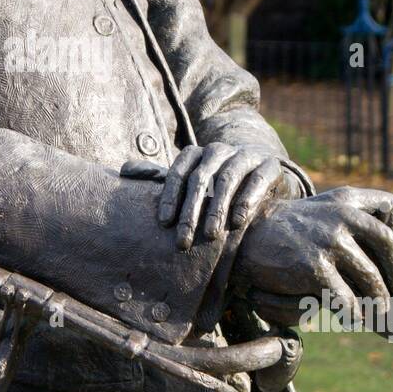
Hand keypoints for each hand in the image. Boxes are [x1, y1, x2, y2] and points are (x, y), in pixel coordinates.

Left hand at [122, 143, 288, 249]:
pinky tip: (238, 222)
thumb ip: (160, 178)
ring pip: (227, 179)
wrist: (263, 174)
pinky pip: (256, 180)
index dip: (169, 196)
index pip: (178, 172)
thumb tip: (123, 171)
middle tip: (183, 240)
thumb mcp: (190, 180)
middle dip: (191, 211)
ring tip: (210, 235)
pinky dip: (247, 200)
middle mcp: (218, 151)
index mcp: (196, 154)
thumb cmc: (217, 183)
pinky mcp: (269, 165)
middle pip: (200, 178)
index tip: (163, 223)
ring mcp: (244, 155)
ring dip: (217, 208)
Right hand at [232, 186, 392, 327]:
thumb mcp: (318, 212)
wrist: (243, 241)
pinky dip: (352, 313)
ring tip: (374, 312)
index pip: (389, 206)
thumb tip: (384, 265)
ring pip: (371, 281)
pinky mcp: (314, 268)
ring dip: (376, 301)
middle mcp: (342, 216)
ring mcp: (329, 242)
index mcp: (344, 199)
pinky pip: (346, 300)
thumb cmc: (285, 232)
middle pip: (387, 248)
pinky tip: (350, 318)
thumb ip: (348, 223)